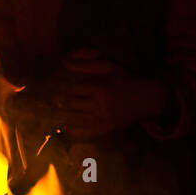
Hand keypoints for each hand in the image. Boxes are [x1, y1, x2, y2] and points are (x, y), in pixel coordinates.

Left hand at [50, 51, 168, 139]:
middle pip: (71, 105)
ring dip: (62, 115)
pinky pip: (85, 132)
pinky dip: (73, 130)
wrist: (146, 98)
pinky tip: (66, 126)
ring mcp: (102, 119)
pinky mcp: (106, 129)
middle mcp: (99, 106)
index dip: (59, 88)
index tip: (52, 86)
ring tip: (53, 112)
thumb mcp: (109, 67)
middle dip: (58, 102)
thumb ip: (87, 65)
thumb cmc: (126, 80)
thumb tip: (65, 62)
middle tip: (49, 100)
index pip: (71, 90)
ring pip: (75, 119)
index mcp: (99, 89)